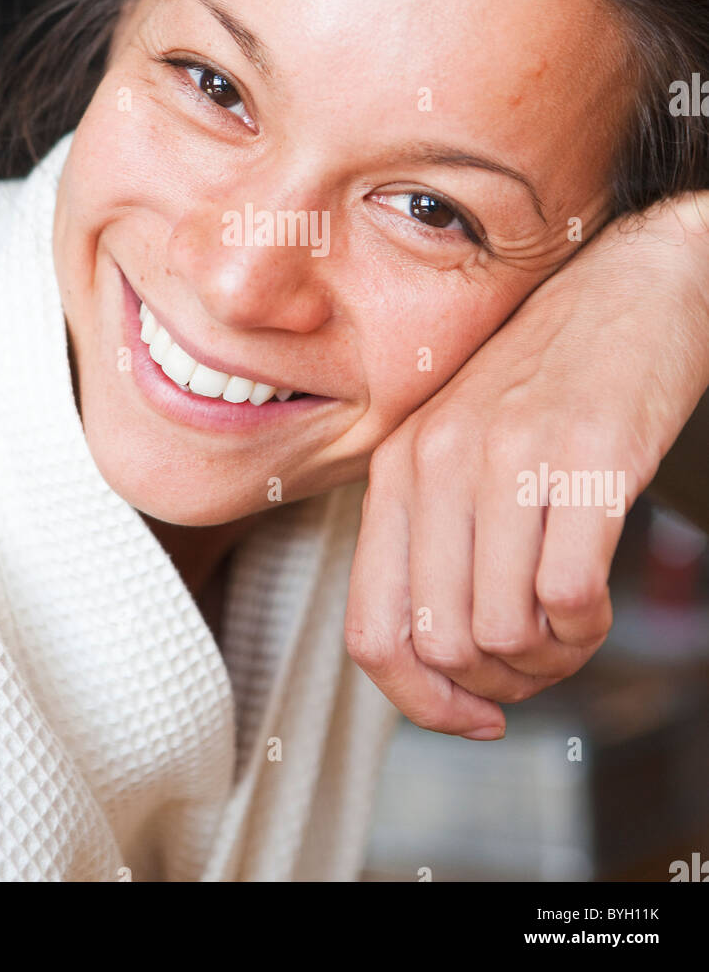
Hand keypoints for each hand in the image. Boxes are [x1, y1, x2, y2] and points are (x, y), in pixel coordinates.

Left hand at [345, 191, 708, 738]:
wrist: (628, 287)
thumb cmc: (545, 378)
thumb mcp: (459, 450)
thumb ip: (435, 540)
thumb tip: (444, 666)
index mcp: (395, 469)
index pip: (373, 631)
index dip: (422, 701)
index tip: (473, 713)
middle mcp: (438, 462)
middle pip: (443, 647)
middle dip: (499, 683)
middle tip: (539, 660)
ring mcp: (510, 458)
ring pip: (504, 632)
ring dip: (550, 657)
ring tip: (572, 624)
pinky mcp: (588, 459)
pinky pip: (568, 596)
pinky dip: (587, 625)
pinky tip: (596, 597)